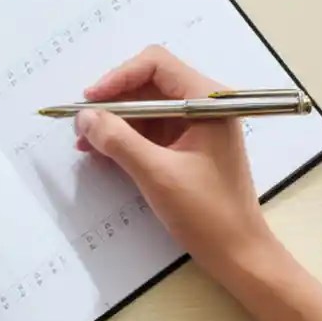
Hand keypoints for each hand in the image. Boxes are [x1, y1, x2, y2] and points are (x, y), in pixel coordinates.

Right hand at [74, 45, 273, 271]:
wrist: (238, 255)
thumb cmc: (207, 213)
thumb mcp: (157, 174)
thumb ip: (118, 140)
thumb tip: (85, 117)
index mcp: (208, 102)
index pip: (157, 65)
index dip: (119, 77)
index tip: (91, 101)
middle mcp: (204, 107)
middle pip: (148, 84)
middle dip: (113, 102)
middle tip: (82, 123)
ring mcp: (196, 127)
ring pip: (145, 108)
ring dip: (114, 121)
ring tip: (85, 141)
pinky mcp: (187, 147)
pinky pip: (149, 131)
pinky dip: (124, 138)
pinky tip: (101, 151)